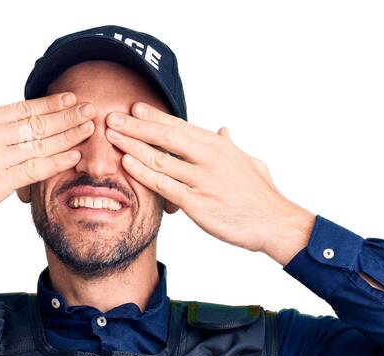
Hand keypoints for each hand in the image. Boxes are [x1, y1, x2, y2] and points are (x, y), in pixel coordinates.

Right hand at [0, 91, 95, 232]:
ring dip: (68, 136)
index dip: (51, 103)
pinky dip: (56, 162)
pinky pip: (35, 170)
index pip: (24, 108)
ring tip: (88, 130)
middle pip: (37, 123)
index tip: (71, 100)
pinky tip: (73, 155)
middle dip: (68, 116)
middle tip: (90, 111)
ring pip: (40, 144)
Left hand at [104, 104, 314, 263]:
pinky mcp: (196, 203)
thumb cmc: (260, 193)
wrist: (273, 221)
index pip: (180, 126)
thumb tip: (223, 130)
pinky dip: (143, 173)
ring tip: (110, 137)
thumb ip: (230, 146)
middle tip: (111, 117)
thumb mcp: (248, 162)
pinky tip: (126, 164)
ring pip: (160, 158)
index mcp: (217, 145)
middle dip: (135, 126)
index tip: (133, 107)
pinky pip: (163, 185)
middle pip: (165, 136)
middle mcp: (208, 157)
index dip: (154, 116)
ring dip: (132, 146)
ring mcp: (202, 179)